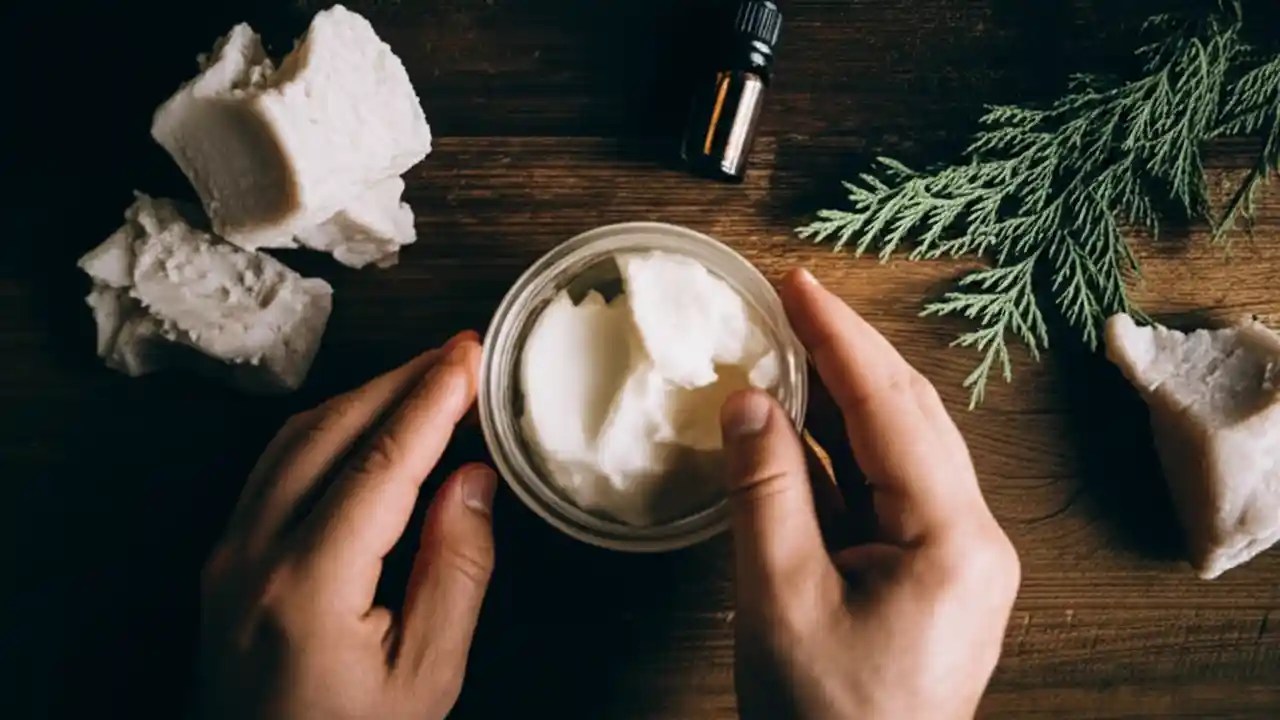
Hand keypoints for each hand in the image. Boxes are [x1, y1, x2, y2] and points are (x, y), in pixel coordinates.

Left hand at [196, 333, 494, 719]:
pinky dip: (328, 430)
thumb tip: (473, 478)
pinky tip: (370, 425)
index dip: (431, 402)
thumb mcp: (426, 676)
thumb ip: (454, 571)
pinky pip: (274, 468)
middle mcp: (252, 555)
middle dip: (398, 381)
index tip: (470, 356)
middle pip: (328, 432)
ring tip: (425, 378)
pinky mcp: (223, 563)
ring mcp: (227, 555)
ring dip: (362, 398)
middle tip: (459, 353)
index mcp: (308, 586)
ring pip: (293, 441)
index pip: (381, 464)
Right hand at [720, 270, 1019, 719]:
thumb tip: (749, 399)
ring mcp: (958, 558)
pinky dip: (843, 450)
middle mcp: (973, 539)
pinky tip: (802, 422)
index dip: (839, 337)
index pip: (891, 407)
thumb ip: (764, 488)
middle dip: (847, 353)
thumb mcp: (779, 598)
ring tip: (788, 347)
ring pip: (900, 448)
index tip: (796, 283)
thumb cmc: (823, 719)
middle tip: (788, 302)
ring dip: (843, 397)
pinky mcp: (933, 575)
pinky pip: (888, 489)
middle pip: (908, 416)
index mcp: (952, 539)